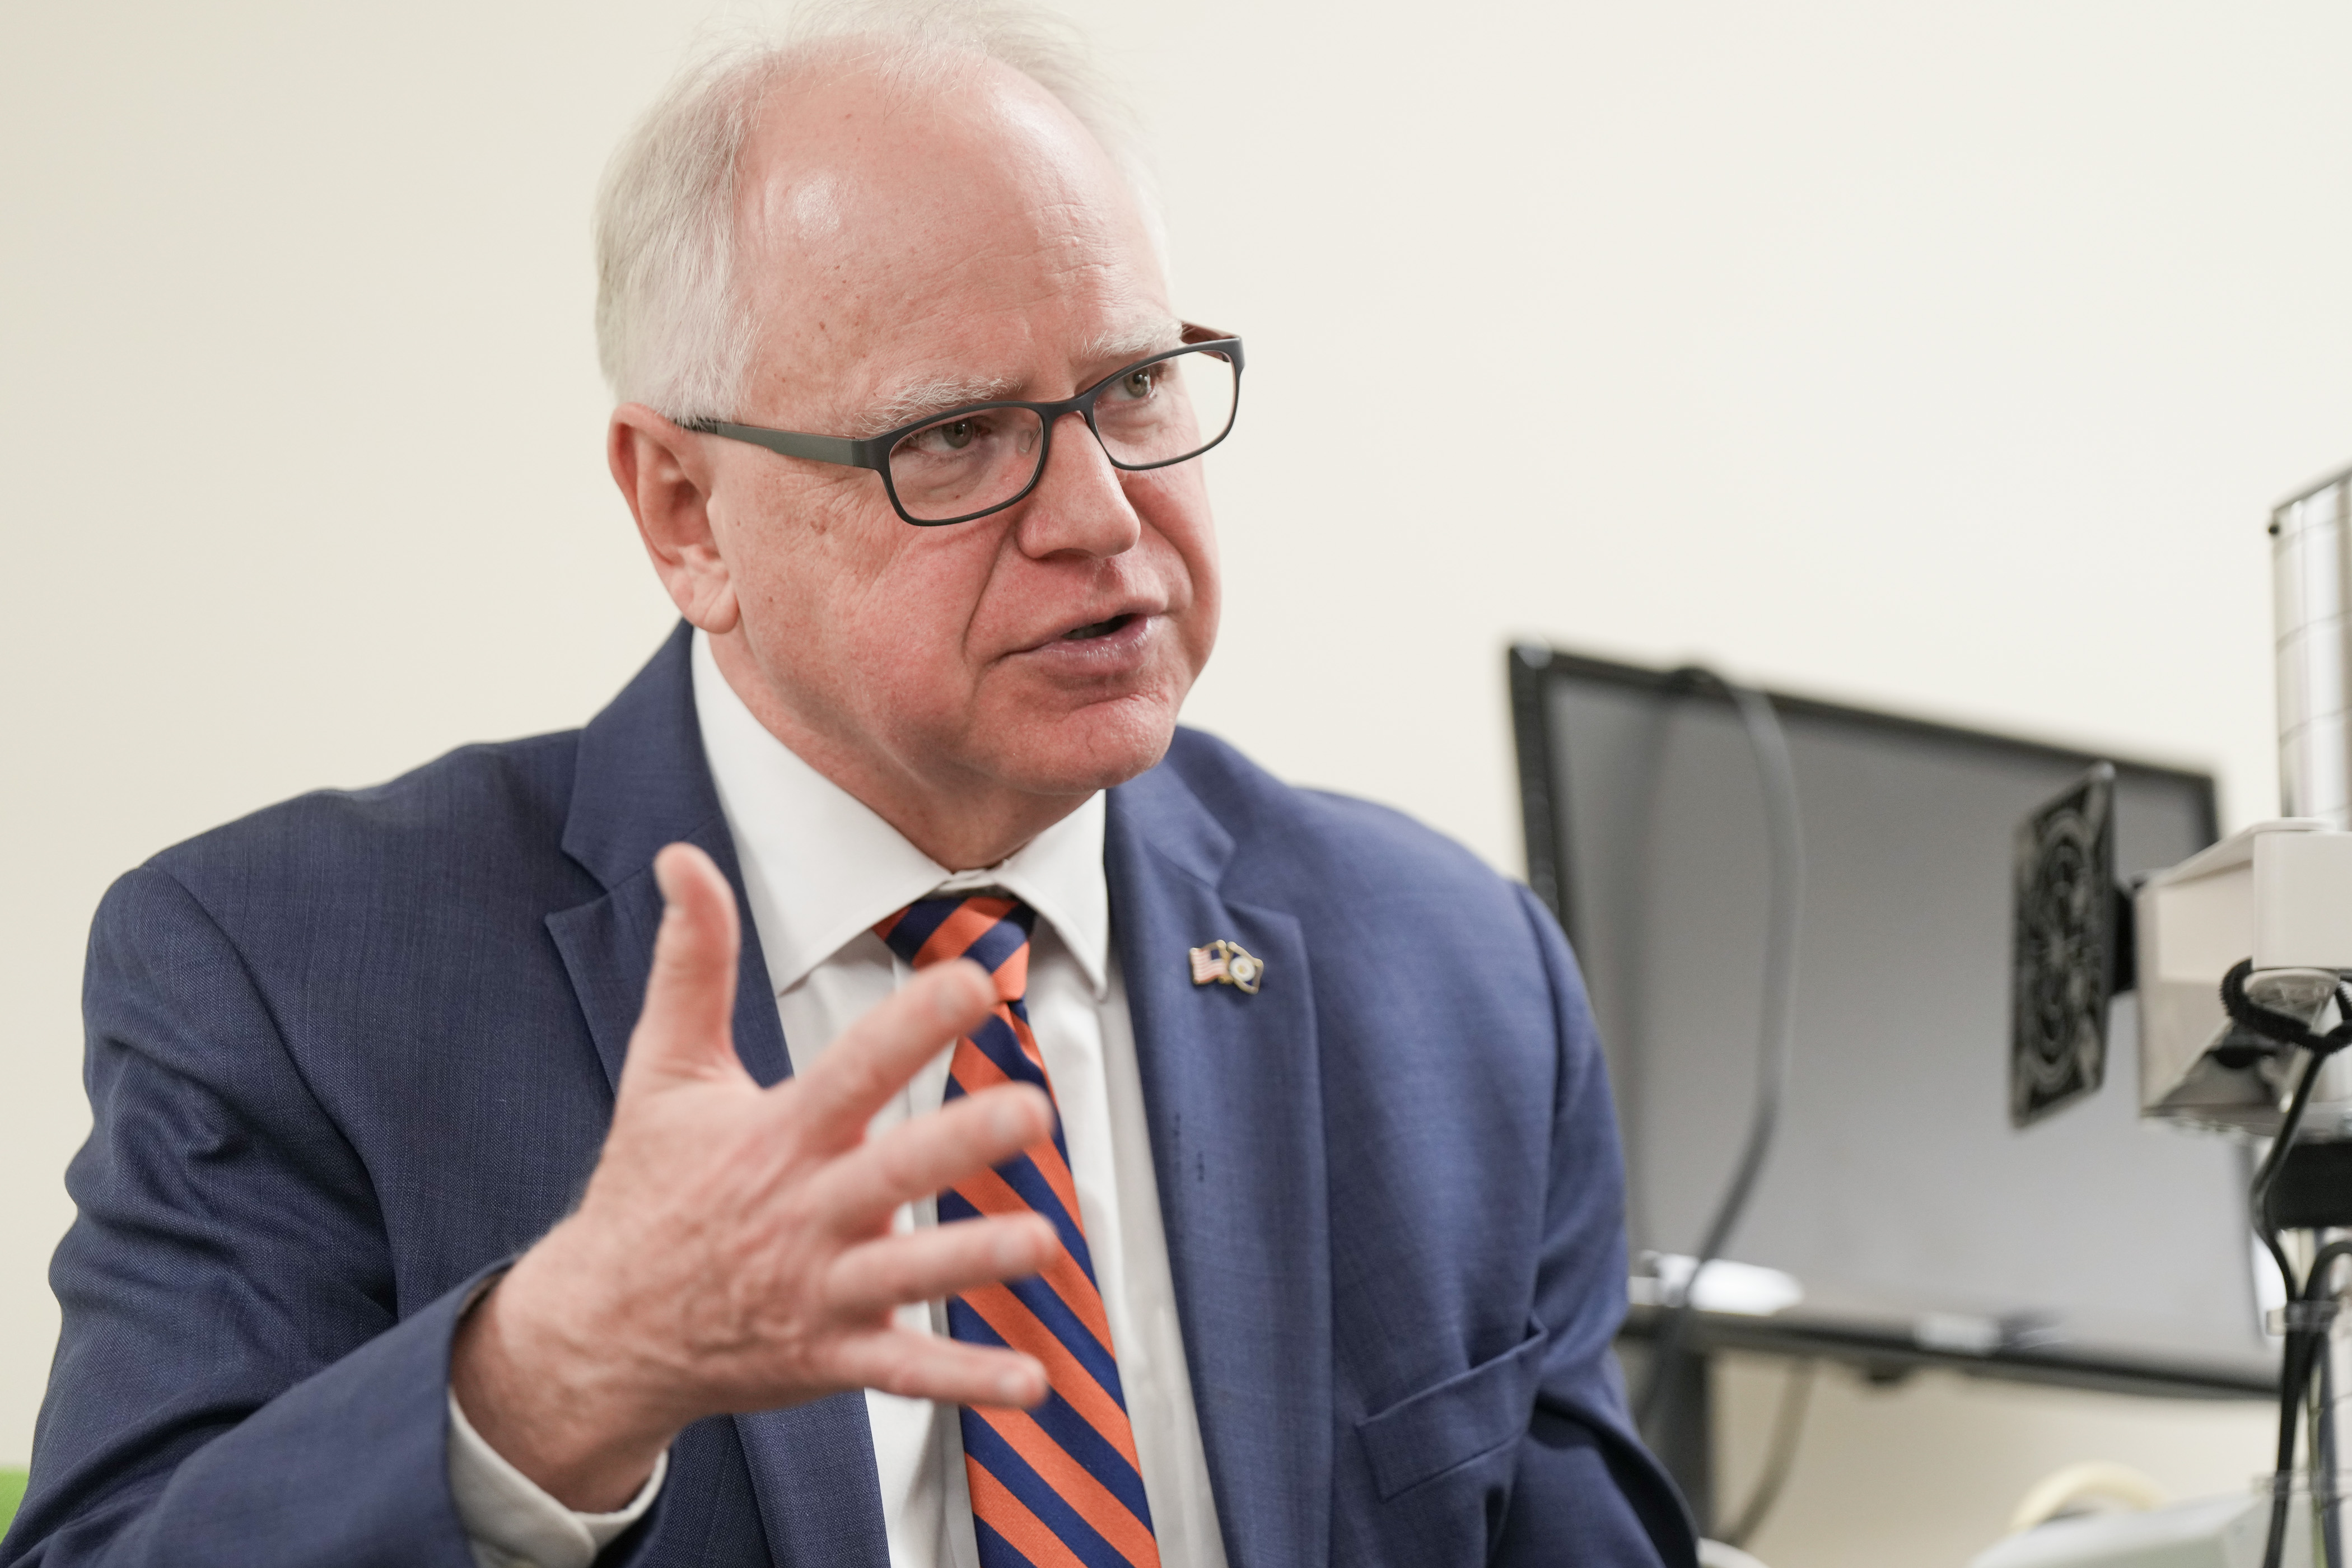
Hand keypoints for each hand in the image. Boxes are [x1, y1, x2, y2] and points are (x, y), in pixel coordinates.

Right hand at [451, 842, 1057, 1509]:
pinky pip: (906, 1373)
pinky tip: (1033, 1381)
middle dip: (962, 1142)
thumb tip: (684, 859)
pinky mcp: (831, 1356)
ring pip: (911, 1273)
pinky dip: (967, 1382)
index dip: (911, 1024)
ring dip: (978, 1260)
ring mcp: (820, 1289)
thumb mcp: (663, 1071)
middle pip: (894, 1170)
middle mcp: (805, 1211)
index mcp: (777, 1136)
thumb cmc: (649, 1188)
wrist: (602, 1327)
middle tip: (1032, 1111)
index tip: (972, 983)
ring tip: (1044, 1241)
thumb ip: (690, 963)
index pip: (853, 1068)